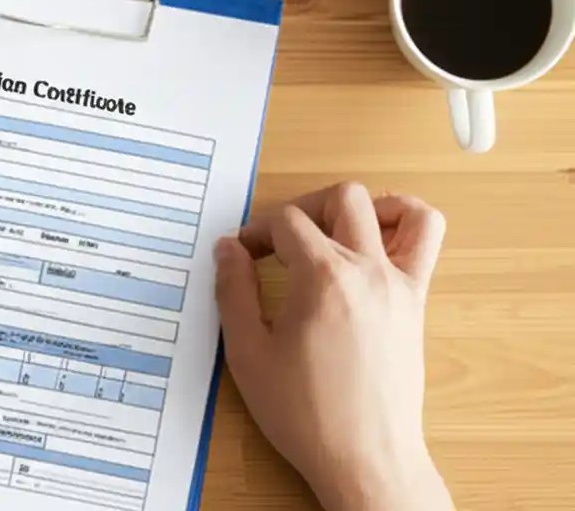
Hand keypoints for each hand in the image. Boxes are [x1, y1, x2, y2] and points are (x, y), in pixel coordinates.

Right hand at [214, 183, 454, 510]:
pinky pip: (426, 243)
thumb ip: (234, 291)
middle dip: (302, 208)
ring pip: (400, 209)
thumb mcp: (248, 352)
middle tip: (279, 242)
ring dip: (365, 207)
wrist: (364, 457)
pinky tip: (374, 246)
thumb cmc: (304, 412)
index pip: (286, 222)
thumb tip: (228, 249)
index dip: (255, 231)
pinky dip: (405, 226)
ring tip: (333, 231)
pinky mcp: (415, 303)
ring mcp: (400, 285)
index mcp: (323, 278)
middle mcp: (368, 270)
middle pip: (340, 199)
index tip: (241, 255)